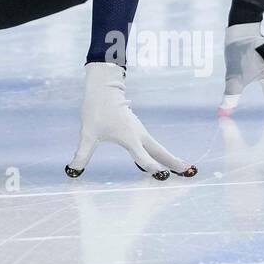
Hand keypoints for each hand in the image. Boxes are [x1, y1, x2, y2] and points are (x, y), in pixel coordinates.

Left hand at [66, 62, 196, 180]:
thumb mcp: (88, 134)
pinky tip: (163, 161)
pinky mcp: (138, 130)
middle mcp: (139, 135)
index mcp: (129, 138)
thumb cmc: (96, 110)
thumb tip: (72, 171)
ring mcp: (140, 132)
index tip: (162, 175)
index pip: (143, 157)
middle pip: (160, 152)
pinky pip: (153, 145)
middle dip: (174, 163)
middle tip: (190, 173)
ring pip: (159, 148)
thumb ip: (82, 154)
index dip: (151, 167)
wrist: (103, 88)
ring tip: (184, 170)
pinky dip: (162, 154)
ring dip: (171, 159)